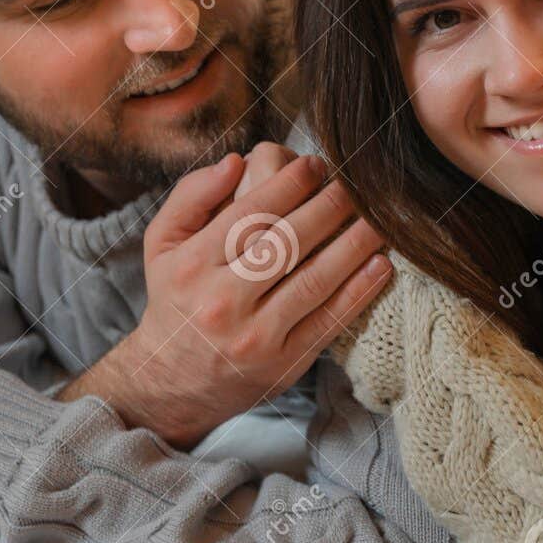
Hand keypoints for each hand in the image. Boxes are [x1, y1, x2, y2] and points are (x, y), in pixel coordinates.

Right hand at [64, 150, 391, 448]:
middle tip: (355, 184)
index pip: (249, 213)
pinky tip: (380, 264)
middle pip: (287, 243)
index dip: (289, 183)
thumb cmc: (175, 298)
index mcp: (192, 265)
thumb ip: (191, 196)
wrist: (172, 381)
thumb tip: (235, 160)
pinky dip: (359, 291)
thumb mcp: (162, 244)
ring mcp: (255, 336)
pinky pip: (328, 321)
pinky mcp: (284, 363)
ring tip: (378, 217)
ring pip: (314, 280)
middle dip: (329, 206)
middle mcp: (222, 301)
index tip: (315, 164)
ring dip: (354, 244)